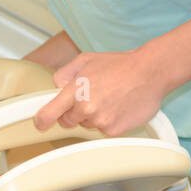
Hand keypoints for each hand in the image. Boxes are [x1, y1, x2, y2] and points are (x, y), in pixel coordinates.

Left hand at [32, 49, 167, 135]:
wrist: (150, 72)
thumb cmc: (119, 64)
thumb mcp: (85, 60)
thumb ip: (64, 74)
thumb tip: (55, 87)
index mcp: (75, 90)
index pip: (50, 112)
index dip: (42, 120)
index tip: (40, 123)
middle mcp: (86, 108)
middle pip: (67, 121)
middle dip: (73, 113)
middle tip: (89, 99)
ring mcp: (101, 121)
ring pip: (87, 125)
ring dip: (92, 117)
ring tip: (108, 99)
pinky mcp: (115, 130)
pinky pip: (103, 130)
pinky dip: (108, 122)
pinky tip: (117, 107)